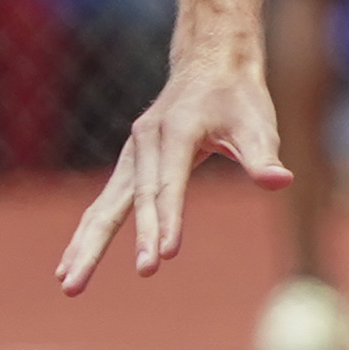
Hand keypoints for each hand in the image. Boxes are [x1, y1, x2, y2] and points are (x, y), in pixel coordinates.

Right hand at [56, 58, 290, 294]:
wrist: (210, 65)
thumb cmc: (238, 99)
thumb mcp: (258, 123)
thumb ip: (263, 156)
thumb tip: (280, 182)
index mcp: (178, 131)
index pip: (169, 183)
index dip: (168, 218)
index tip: (166, 253)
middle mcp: (146, 141)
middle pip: (132, 198)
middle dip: (132, 238)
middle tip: (139, 274)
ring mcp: (132, 153)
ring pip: (105, 204)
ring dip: (87, 244)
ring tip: (69, 284)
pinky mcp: (129, 164)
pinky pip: (104, 203)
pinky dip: (88, 233)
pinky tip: (68, 265)